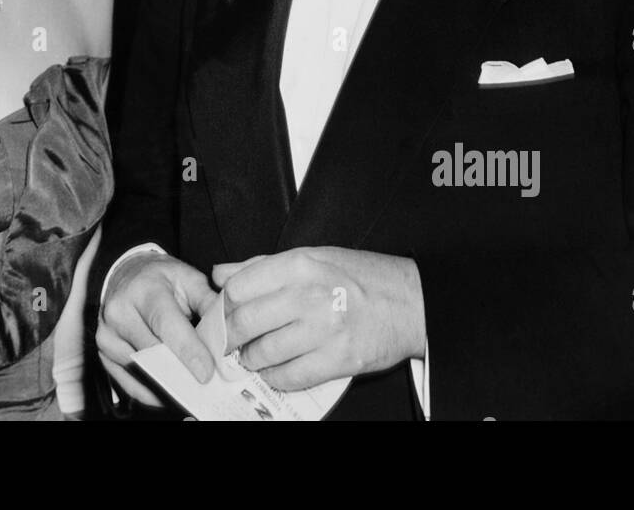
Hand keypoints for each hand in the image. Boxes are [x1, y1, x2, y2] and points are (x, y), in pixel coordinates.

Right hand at [97, 252, 217, 407]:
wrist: (126, 274)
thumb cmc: (161, 278)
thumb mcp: (188, 278)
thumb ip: (208, 303)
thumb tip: (226, 334)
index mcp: (144, 290)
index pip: (166, 325)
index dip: (188, 351)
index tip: (206, 373)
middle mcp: (120, 312)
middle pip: (153, 353)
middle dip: (182, 372)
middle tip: (206, 387)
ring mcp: (107, 336)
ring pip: (141, 372)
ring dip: (168, 385)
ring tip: (192, 391)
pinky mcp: (103, 354)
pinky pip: (129, 384)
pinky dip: (152, 393)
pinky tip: (171, 394)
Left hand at [213, 247, 424, 391]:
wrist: (412, 302)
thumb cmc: (363, 277)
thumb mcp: (314, 256)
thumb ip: (263, 265)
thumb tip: (222, 273)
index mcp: (301, 264)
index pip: (240, 286)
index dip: (226, 303)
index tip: (225, 311)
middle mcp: (309, 295)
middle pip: (246, 321)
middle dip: (231, 335)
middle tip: (231, 339)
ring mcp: (324, 329)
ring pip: (264, 352)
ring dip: (251, 358)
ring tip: (253, 355)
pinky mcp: (338, 360)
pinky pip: (291, 376)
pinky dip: (276, 377)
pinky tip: (276, 370)